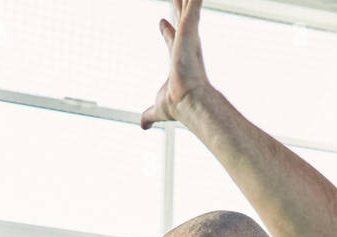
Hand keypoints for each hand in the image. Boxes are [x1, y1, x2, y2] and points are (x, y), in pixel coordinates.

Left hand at [140, 0, 211, 129]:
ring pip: (185, 7)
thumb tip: (142, 126)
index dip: (166, 30)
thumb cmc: (176, 106)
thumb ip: (149, 114)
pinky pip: (192, 6)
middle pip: (180, 18)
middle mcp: (185, 44)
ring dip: (183, 0)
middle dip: (178, 6)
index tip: (161, 21)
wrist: (188, 102)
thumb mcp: (157, 108)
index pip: (171, 39)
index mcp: (178, 57)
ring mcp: (188, 36)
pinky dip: (194, 0)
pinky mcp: (189, 30)